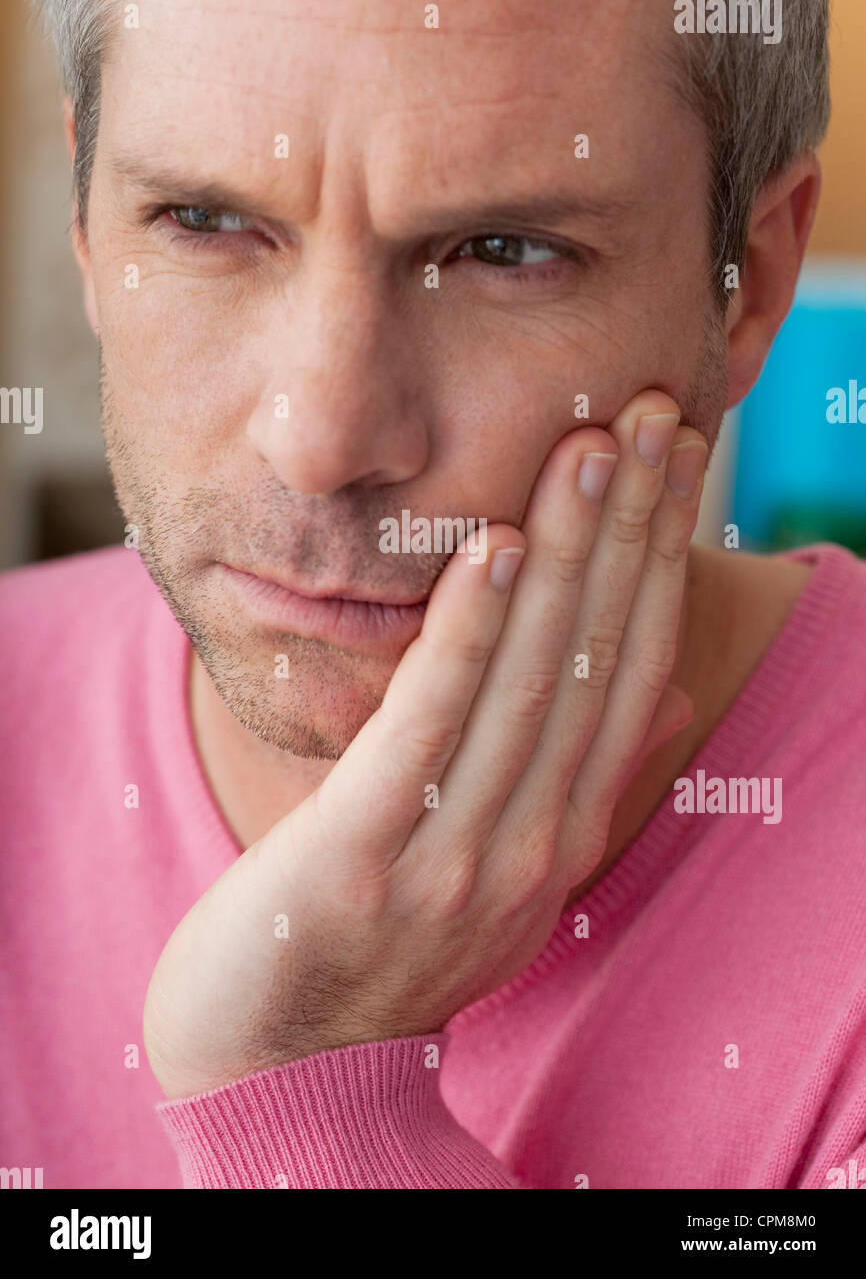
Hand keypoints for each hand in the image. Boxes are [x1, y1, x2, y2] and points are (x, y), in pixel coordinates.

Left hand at [143, 389, 707, 1098]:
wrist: (277, 1063)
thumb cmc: (383, 940)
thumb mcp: (505, 873)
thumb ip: (581, 782)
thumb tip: (665, 693)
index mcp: (564, 832)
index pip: (632, 669)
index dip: (661, 560)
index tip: (678, 460)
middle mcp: (532, 841)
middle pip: (596, 658)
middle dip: (629, 530)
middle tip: (650, 417)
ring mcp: (456, 854)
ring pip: (530, 679)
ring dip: (568, 556)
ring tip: (592, 451)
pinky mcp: (365, 852)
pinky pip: (431, 725)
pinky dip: (470, 631)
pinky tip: (497, 547)